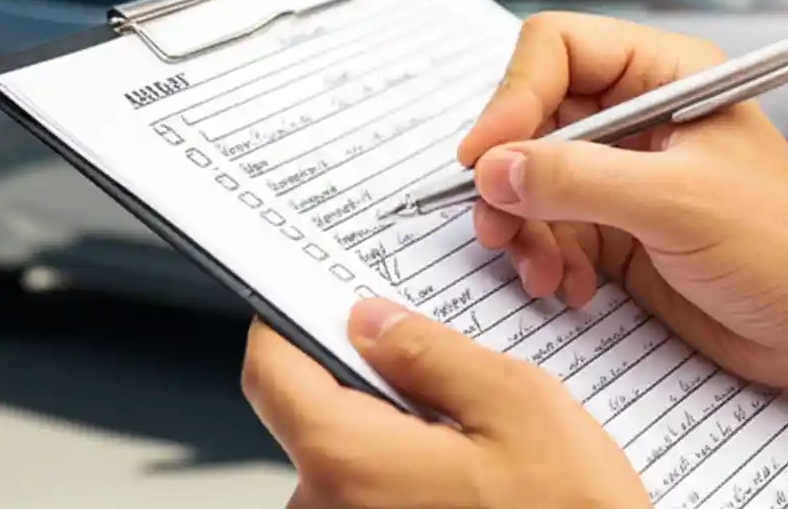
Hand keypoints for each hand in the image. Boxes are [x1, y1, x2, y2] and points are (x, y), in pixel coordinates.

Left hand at [242, 298, 649, 508]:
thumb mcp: (517, 404)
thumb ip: (431, 353)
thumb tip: (373, 322)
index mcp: (351, 460)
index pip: (271, 371)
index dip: (288, 322)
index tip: (317, 298)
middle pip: (309, 413)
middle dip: (362, 378)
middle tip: (431, 363)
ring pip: (345, 457)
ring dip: (391, 430)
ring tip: (468, 431)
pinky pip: (368, 495)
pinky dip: (403, 470)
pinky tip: (466, 472)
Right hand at [459, 12, 787, 392]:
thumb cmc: (786, 246)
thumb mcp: (677, 204)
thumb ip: (578, 180)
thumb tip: (490, 168)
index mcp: (664, 74)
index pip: (558, 50)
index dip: (512, 97)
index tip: (482, 159)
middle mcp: (637, 115)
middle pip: (532, 117)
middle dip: (508, 175)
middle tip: (495, 226)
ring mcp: (624, 174)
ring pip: (531, 179)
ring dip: (521, 227)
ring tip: (539, 271)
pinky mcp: (618, 229)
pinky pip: (551, 229)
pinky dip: (546, 258)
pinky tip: (569, 289)